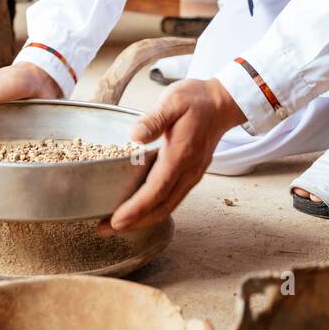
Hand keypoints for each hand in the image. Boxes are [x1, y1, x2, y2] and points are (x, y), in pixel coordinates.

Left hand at [100, 77, 245, 235]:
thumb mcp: (173, 100)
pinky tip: (140, 209)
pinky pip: (173, 199)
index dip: (135, 209)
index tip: (116, 220)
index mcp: (181, 154)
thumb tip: (134, 135)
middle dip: (134, 223)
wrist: (223, 102)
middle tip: (105, 229)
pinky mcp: (191, 174)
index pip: (156, 190)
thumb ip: (154, 119)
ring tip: (117, 224)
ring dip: (143, 220)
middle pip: (161, 207)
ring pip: (167, 207)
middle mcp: (189, 170)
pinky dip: (154, 210)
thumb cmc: (198, 100)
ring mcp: (192, 174)